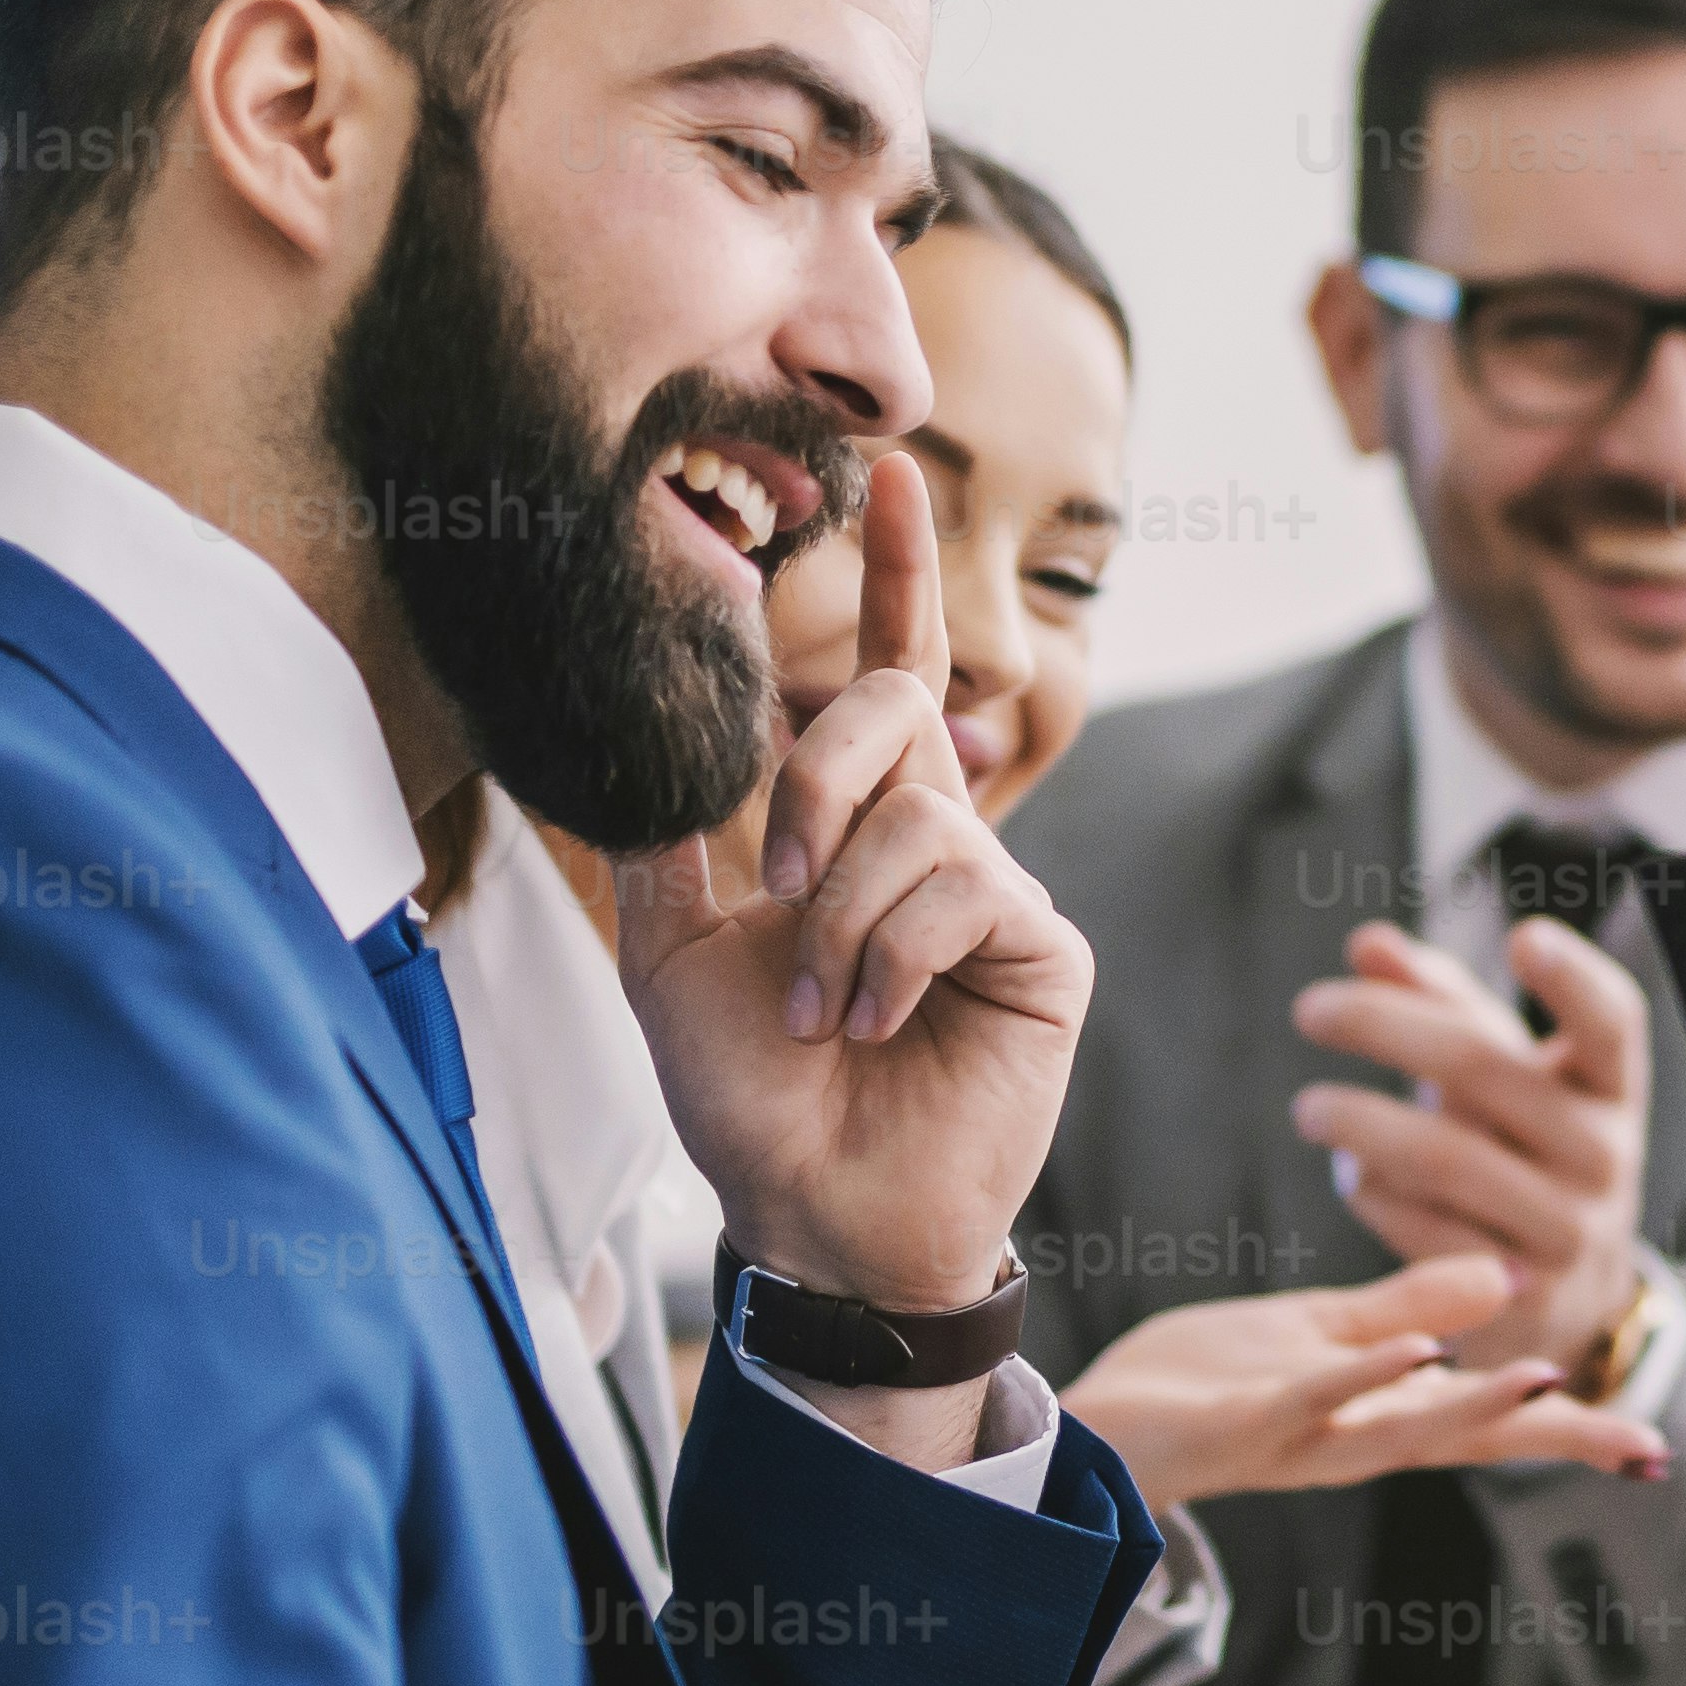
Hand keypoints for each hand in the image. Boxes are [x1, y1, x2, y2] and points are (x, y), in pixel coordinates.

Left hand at [620, 471, 1078, 1317]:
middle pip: (893, 709)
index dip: (896, 576)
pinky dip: (890, 958)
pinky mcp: (1045, 948)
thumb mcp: (672, 949)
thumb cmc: (748, 1094)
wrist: (813, 1210)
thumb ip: (668, 836)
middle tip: (773, 882)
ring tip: (823, 1010)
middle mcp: (937, 840)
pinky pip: (961, 890)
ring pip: (915, 817)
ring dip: (837, 920)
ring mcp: (996, 893)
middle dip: (815, 781)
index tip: (889, 476)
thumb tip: (640, 720)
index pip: (886, 677)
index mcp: (858, 827)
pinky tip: (876, 1023)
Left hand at [1061, 1256, 1668, 1502]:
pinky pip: (1317, 1401)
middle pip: (1472, 1440)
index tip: (1653, 1448)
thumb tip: (1508, 1283)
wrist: (1094, 1426)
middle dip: (1559, 1442)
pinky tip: (1425, 1353)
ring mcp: (1303, 1437)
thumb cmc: (1204, 1383)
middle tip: (1642, 1447)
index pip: (1489, 1422)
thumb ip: (1410, 1308)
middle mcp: (1354, 1441)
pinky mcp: (1244, 1422)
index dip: (1571, 1430)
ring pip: (1407, 1430)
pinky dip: (1372, 1379)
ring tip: (1554, 1386)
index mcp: (1379, 1414)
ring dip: (1481, 1408)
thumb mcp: (1321, 1333)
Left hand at [1292, 921, 1651, 1388]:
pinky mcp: (1519, 1293)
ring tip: (1309, 1109)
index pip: (1613, 1022)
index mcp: (1611, 1087)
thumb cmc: (1522, 1150)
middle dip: (1385, 1027)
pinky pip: (1424, 1229)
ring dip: (1361, 1122)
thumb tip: (1369, 942)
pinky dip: (1375, 1194)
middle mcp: (1607, 1153)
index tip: (1523, 935)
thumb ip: (1444, 1004)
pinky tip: (1353, 1175)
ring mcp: (1568, 1228)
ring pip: (1446, 1158)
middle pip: (1487, 1070)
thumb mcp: (1507, 1079)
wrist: (1567, 1295)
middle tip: (1311, 1009)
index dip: (1574, 978)